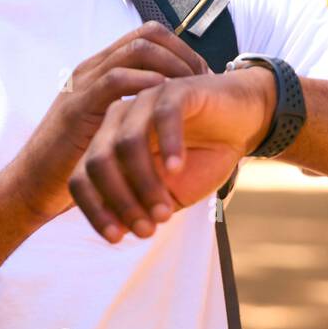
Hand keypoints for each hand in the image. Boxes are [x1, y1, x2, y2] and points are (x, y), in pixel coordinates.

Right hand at [5, 21, 210, 222]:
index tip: (202, 75)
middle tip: (204, 80)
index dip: (181, 49)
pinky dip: (146, 84)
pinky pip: (116, 80)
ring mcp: (84, 83)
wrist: (31, 186)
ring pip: (137, 49)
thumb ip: (131, 112)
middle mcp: (93, 68)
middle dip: (183, 53)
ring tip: (192, 89)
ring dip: (172, 65)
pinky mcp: (77, 106)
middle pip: (148, 34)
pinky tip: (167, 103)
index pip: (149, 36)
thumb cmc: (76, 162)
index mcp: (101, 70)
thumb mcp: (109, 128)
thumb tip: (171, 112)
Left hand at [68, 66, 276, 241]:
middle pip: (97, 161)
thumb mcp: (169, 193)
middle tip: (147, 230)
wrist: (244, 121)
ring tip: (165, 212)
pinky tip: (178, 169)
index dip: (94, 210)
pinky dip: (168, 146)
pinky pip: (163, 117)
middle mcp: (119, 120)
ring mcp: (145, 101)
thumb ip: (143, 205)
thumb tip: (117, 230)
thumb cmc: (203, 157)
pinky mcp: (175, 90)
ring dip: (144, 184)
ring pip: (126, 143)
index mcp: (109, 144)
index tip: (116, 238)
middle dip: (119, 202)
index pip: (82, 177)